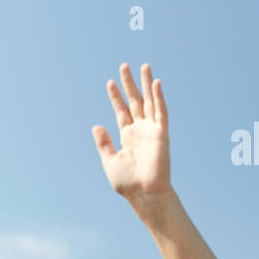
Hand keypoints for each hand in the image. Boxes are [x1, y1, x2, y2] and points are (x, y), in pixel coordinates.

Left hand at [92, 63, 171, 202]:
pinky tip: (155, 82)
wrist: (143, 193)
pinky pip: (161, 111)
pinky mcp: (162, 133)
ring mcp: (152, 129)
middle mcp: (140, 130)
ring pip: (149, 101)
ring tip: (143, 66)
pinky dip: (159, 97)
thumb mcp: (109, 160)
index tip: (109, 82)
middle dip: (130, 84)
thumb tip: (96, 125)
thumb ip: (104, 143)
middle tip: (124, 66)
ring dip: (146, 84)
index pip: (122, 110)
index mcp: (127, 136)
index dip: (116, 96)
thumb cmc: (127, 182)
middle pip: (135, 101)